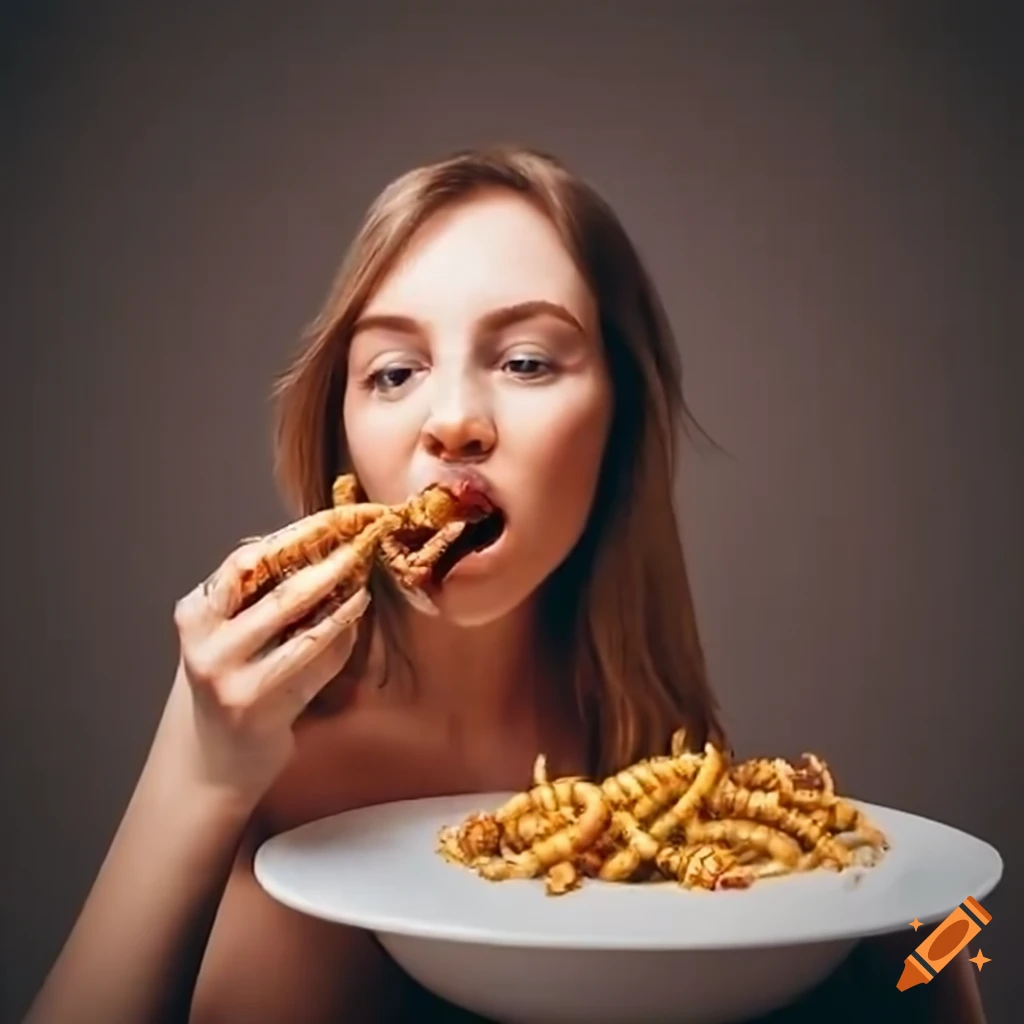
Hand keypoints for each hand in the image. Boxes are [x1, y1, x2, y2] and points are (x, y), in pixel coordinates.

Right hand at [170, 511, 372, 803]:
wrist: (208, 760)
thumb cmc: (226, 678)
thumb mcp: (224, 629)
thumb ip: (257, 590)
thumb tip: (317, 537)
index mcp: (195, 613)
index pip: (249, 560)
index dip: (299, 535)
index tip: (339, 518)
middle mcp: (208, 645)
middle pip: (281, 593)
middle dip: (331, 564)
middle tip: (365, 543)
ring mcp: (233, 682)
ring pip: (305, 632)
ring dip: (343, 602)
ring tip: (366, 580)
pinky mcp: (263, 711)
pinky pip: (317, 666)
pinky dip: (342, 639)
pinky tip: (357, 616)